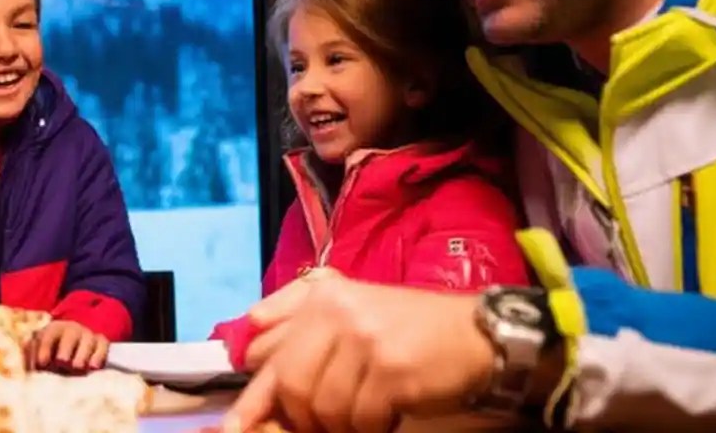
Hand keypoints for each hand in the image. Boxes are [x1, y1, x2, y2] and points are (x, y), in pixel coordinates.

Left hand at [29, 321, 108, 372]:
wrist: (71, 358)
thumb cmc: (51, 358)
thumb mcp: (38, 354)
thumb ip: (30, 355)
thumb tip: (20, 359)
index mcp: (53, 330)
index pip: (49, 335)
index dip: (45, 347)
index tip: (42, 363)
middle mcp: (72, 329)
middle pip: (70, 335)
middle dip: (65, 348)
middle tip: (62, 362)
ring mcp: (88, 335)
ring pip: (88, 340)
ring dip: (82, 353)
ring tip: (77, 367)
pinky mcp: (101, 343)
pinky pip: (102, 345)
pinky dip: (99, 355)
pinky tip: (93, 367)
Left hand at [228, 276, 494, 432]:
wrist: (478, 334)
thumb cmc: (410, 329)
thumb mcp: (350, 310)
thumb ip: (297, 321)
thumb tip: (247, 344)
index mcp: (319, 296)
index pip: (264, 349)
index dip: (251, 397)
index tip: (236, 428)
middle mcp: (336, 311)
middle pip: (292, 385)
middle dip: (305, 417)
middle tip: (328, 422)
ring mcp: (364, 338)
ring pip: (325, 407)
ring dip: (345, 423)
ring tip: (367, 411)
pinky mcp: (391, 369)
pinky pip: (361, 418)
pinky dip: (372, 427)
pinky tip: (389, 414)